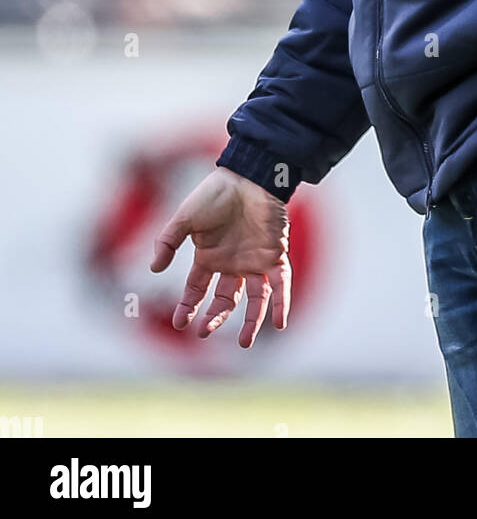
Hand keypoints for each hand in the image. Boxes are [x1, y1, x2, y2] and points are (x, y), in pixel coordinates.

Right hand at [151, 168, 290, 347]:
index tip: (179, 323)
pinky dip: (281, 303)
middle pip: (225, 300)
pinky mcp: (274, 254)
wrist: (247, 175)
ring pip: (254, 298)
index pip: (196, 290)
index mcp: (209, 256)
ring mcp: (254, 261)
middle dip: (215, 318)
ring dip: (250, 321)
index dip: (187, 307)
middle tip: (204, 333)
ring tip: (243, 343)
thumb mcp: (184, 218)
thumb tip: (153, 269)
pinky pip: (280, 284)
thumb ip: (167, 241)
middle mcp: (232, 263)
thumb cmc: (215, 194)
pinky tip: (279, 322)